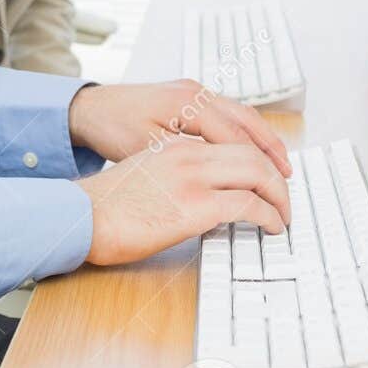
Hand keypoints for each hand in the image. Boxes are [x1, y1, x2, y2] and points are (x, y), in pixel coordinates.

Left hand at [68, 80, 290, 177]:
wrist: (90, 107)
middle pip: (248, 121)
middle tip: (288, 178)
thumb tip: (222, 178)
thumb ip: (188, 160)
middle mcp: (197, 91)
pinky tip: (250, 151)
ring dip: (262, 139)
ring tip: (278, 166)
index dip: (258, 167)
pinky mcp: (189, 95)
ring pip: (242, 114)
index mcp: (189, 104)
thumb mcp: (149, 150)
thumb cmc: (112, 128)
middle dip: (271, 150)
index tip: (271, 191)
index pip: (236, 138)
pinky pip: (228, 112)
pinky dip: (245, 132)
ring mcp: (194, 90)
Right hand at [77, 138, 289, 264]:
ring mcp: (194, 178)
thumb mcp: (144, 175)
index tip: (270, 177)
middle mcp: (189, 154)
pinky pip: (249, 205)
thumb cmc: (105, 205)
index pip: (232, 140)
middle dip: (277, 176)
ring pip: (258, 174)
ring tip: (283, 215)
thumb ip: (173, 175)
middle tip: (285, 197)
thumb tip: (198, 194)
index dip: (259, 158)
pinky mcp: (196, 207)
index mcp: (176, 145)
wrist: (82, 217)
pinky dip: (269, 215)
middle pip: (253, 153)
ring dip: (279, 196)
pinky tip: (271, 227)